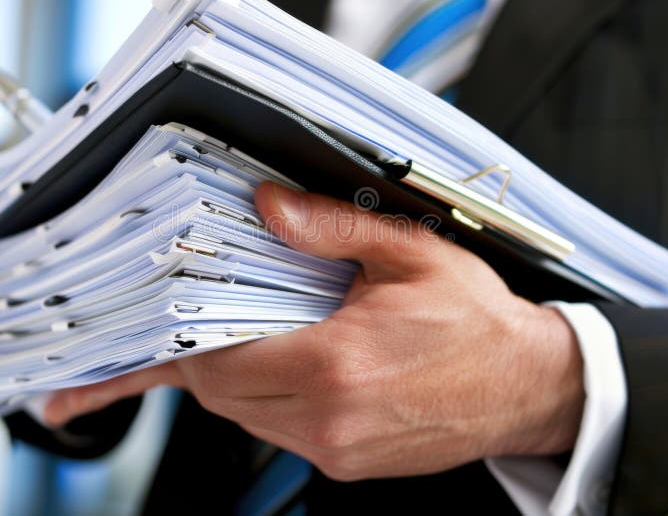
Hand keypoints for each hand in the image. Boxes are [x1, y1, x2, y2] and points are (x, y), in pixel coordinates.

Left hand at [45, 182, 583, 480]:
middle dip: (197, 352)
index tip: (142, 324)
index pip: (220, 358)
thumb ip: (332, 228)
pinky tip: (282, 360)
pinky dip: (261, 397)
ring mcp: (334, 449)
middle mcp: (328, 418)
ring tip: (239, 330)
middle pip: (220, 391)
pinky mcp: (345, 463)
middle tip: (188, 314)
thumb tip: (269, 205)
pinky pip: (275, 432)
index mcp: (337, 364)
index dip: (177, 338)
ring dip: (228, 375)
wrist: (525, 385)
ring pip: (241, 416)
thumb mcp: (411, 253)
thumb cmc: (475, 321)